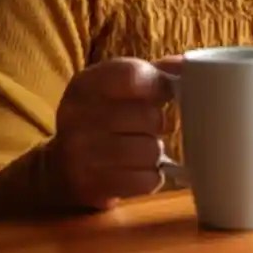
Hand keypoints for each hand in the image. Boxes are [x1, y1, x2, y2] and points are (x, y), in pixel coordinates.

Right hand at [46, 55, 183, 209]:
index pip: (132, 75)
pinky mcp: (92, 186)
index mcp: (86, 84)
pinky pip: (146, 181)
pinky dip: (150, 178)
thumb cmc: (104, 117)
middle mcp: (77, 116)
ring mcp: (81, 153)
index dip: (159, 85)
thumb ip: (156, 72)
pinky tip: (136, 170)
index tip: (165, 93)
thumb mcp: (119, 87)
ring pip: (151, 151)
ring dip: (155, 152)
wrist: (61, 166)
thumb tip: (191, 66)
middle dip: (158, 123)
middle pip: (150, 117)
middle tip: (149, 126)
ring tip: (140, 148)